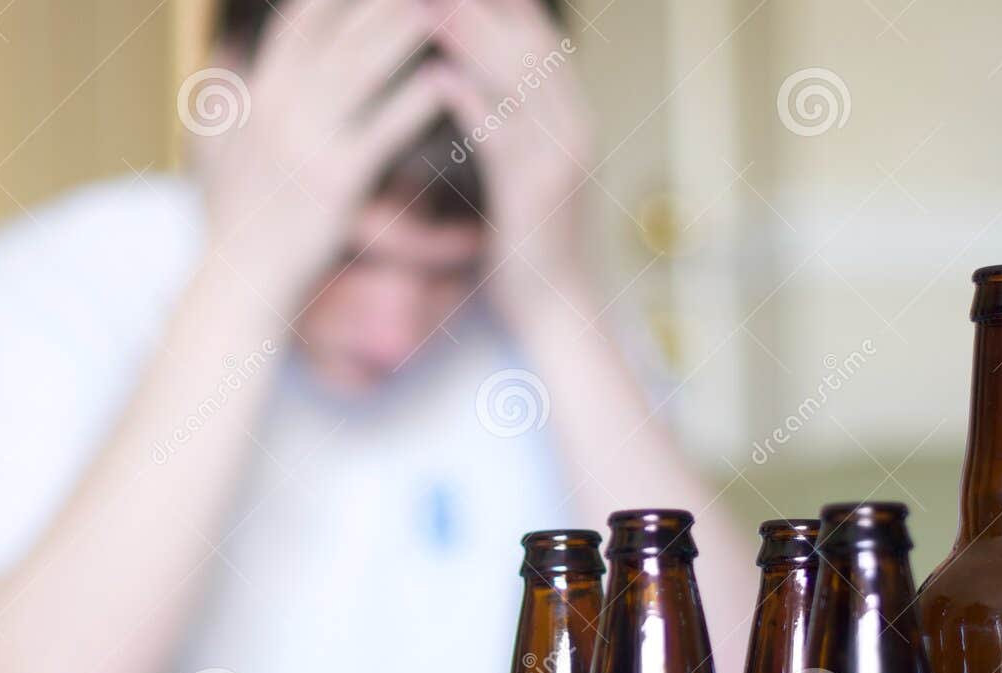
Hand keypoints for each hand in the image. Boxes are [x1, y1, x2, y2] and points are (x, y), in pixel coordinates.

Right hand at [197, 0, 447, 310]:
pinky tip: (448, 81)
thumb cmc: (236, 219)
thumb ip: (227, 97)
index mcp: (257, 93)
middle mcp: (277, 106)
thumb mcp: (220, 148)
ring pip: (363, 64)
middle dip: (384, 0)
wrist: (240, 281)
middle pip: (338, 28)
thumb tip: (229, 52)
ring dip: (408, 28)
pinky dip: (418, 100)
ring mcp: (305, 141)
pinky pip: (385, 128)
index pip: (300, 19)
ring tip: (448, 9)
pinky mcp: (336, 181)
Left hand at [431, 0, 594, 322]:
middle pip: (529, 40)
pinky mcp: (537, 193)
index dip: (500, 3)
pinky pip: (504, 136)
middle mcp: (574, 126)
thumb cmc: (529, 247)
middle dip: (482, 5)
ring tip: (427, 5)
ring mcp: (560, 158)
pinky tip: (437, 77)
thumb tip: (471, 85)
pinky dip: (472, 101)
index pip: (537, 35)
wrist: (557, 312)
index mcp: (570, 116)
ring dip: (470, 35)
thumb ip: (508, 128)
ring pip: (519, 77)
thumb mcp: (522, 175)